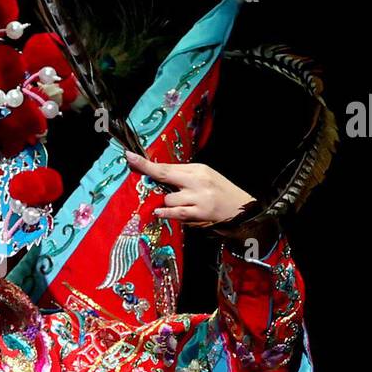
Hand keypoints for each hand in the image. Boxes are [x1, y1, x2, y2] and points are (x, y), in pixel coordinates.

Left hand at [123, 150, 255, 227]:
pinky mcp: (200, 214)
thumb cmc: (219, 191)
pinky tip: (160, 212)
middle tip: (137, 173)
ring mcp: (199, 198)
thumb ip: (182, 176)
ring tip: (179, 203)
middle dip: (149, 175)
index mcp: (198, 170)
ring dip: (167, 203)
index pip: (167, 166)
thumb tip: (156, 176)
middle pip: (165, 177)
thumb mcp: (204, 177)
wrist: (242, 209)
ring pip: (168, 199)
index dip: (146, 163)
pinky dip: (166, 213)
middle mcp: (198, 181)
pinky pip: (176, 213)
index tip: (129, 157)